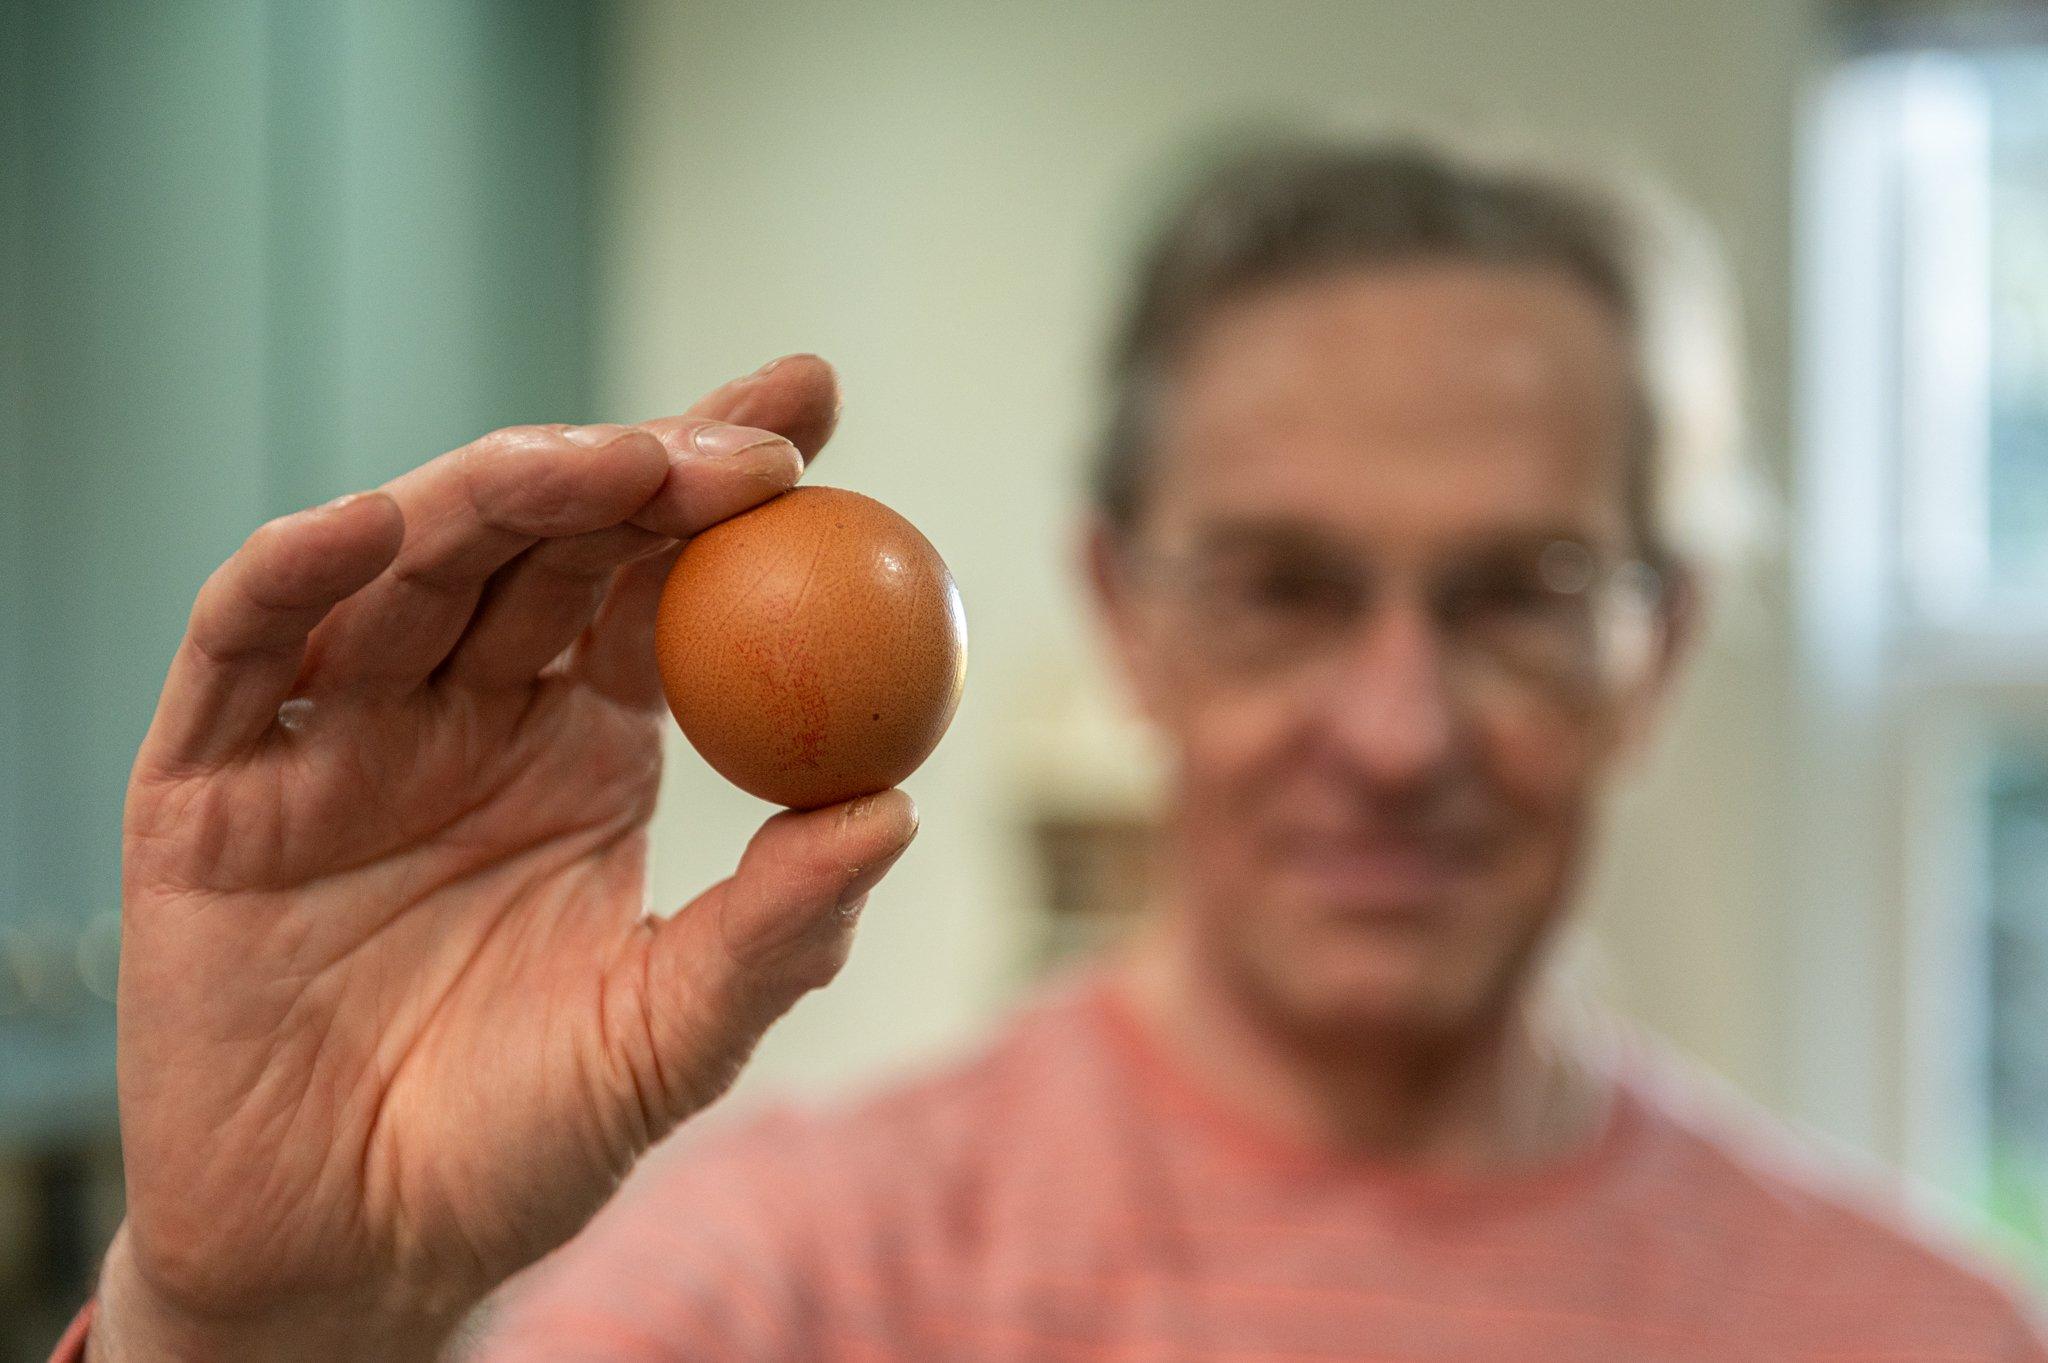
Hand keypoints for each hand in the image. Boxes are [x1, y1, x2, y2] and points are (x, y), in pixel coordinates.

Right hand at [89, 357, 918, 1359]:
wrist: (351, 1259)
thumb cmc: (522, 1143)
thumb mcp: (668, 1036)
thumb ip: (775, 929)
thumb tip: (896, 810)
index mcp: (577, 745)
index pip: (654, 577)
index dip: (721, 479)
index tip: (814, 405)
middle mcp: (459, 715)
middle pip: (542, 544)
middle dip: (640, 468)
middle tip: (746, 443)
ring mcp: (334, 741)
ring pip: (408, 570)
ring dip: (501, 497)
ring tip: (614, 464)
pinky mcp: (208, 791)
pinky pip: (239, 658)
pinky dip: (293, 581)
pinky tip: (371, 524)